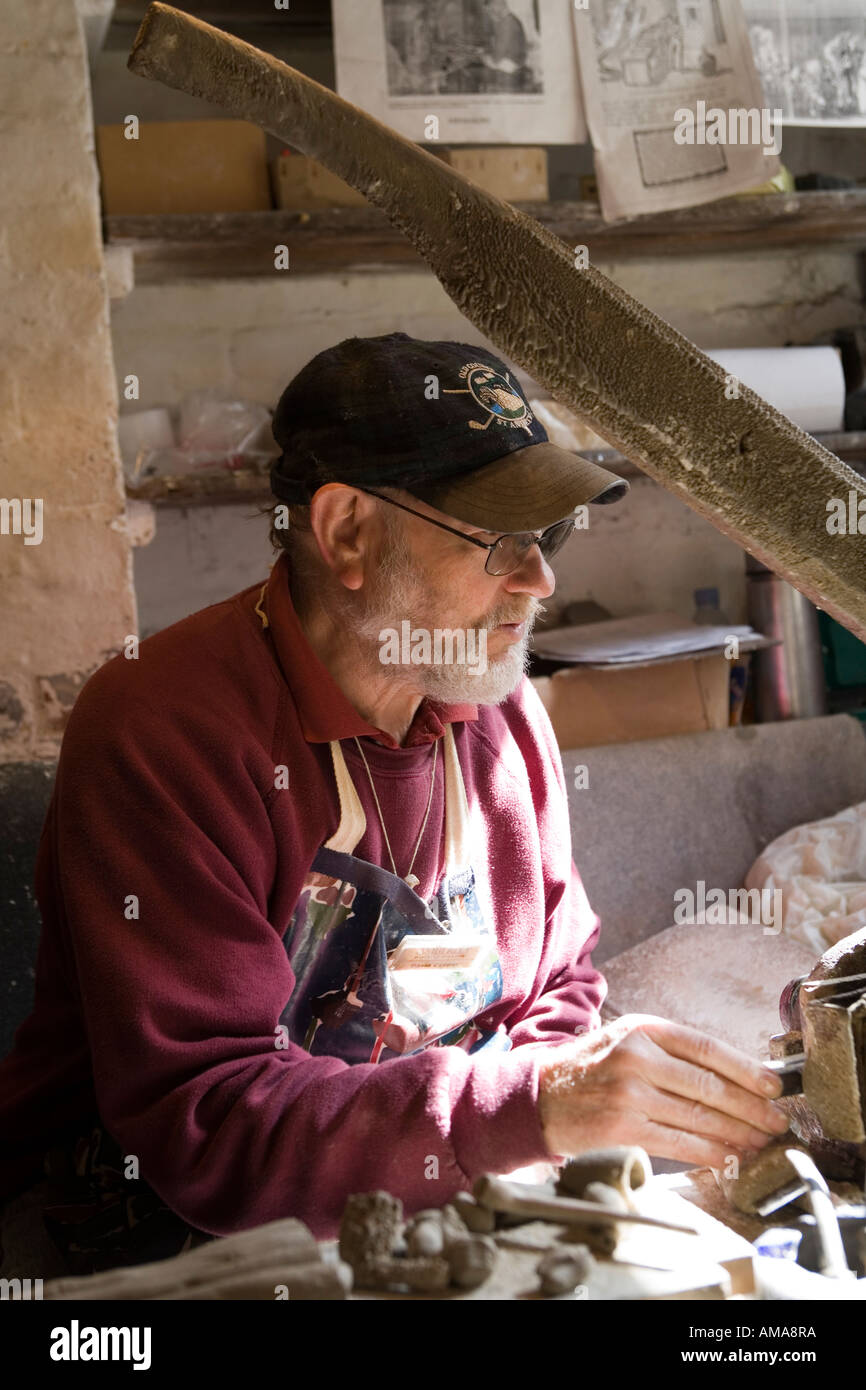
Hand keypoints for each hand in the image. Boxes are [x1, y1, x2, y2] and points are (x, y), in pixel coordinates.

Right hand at [537, 1014, 787, 1168]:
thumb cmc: (591, 1069)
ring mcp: (628, 1093)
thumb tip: (732, 1076)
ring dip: (737, 1134)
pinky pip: (679, 1142)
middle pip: (708, 1085)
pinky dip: (710, 1152)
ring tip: (761, 1142)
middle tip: (777, 1122)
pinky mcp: (622, 1128)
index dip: (745, 1068)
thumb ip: (671, 1052)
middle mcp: (637, 1056)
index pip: (706, 1047)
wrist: (539, 1097)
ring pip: (698, 1117)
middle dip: (750, 1108)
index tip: (773, 1086)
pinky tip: (730, 1157)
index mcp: (643, 1028)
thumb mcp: (627, 1041)